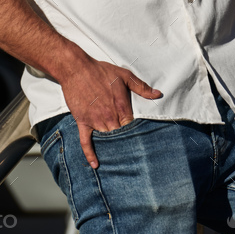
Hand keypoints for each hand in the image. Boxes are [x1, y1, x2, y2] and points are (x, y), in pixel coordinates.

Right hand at [58, 52, 161, 168]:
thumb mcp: (124, 75)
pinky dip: (90, 154)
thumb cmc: (101, 71)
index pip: (132, 127)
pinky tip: (95, 164)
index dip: (137, 134)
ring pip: (106, 139)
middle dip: (125, 143)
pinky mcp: (82, 121)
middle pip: (120, 136)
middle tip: (132, 152)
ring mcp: (95, 120)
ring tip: (119, 157)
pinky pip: (85, 141)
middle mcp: (109, 116)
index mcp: (121, 106)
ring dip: (112, 147)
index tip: (141, 140)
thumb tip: (157, 94)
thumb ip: (141, 87)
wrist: (77, 69)